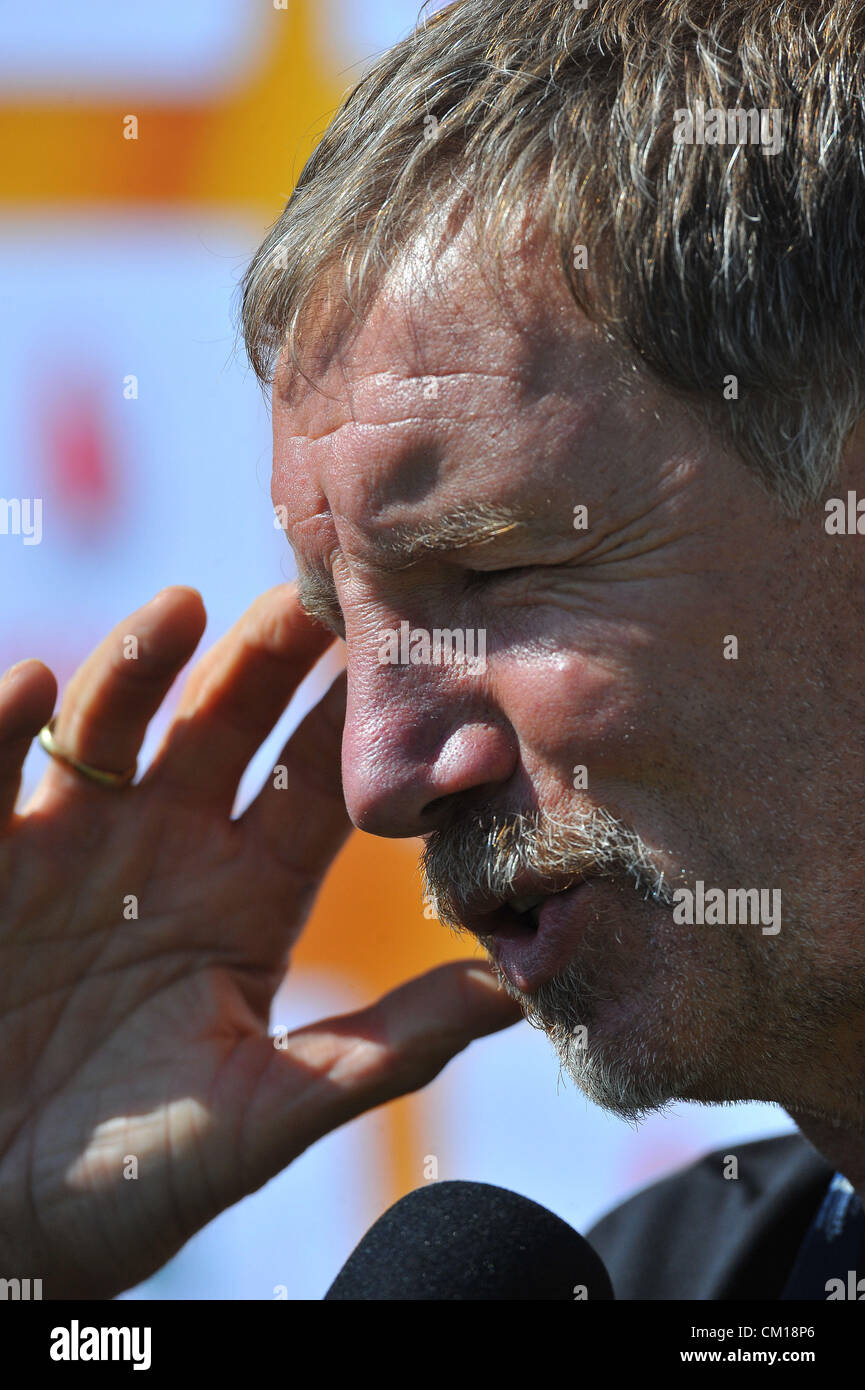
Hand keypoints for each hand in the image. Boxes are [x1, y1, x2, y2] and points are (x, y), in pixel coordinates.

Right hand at [0, 585, 519, 1297]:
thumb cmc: (134, 1182)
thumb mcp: (268, 1112)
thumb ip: (385, 1048)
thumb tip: (517, 994)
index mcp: (247, 898)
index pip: (315, 787)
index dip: (360, 725)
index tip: (414, 656)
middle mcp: (167, 851)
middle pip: (226, 725)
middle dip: (267, 658)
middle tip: (315, 592)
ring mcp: (70, 847)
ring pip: (113, 726)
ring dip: (141, 664)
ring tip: (181, 610)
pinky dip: (9, 727)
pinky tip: (39, 686)